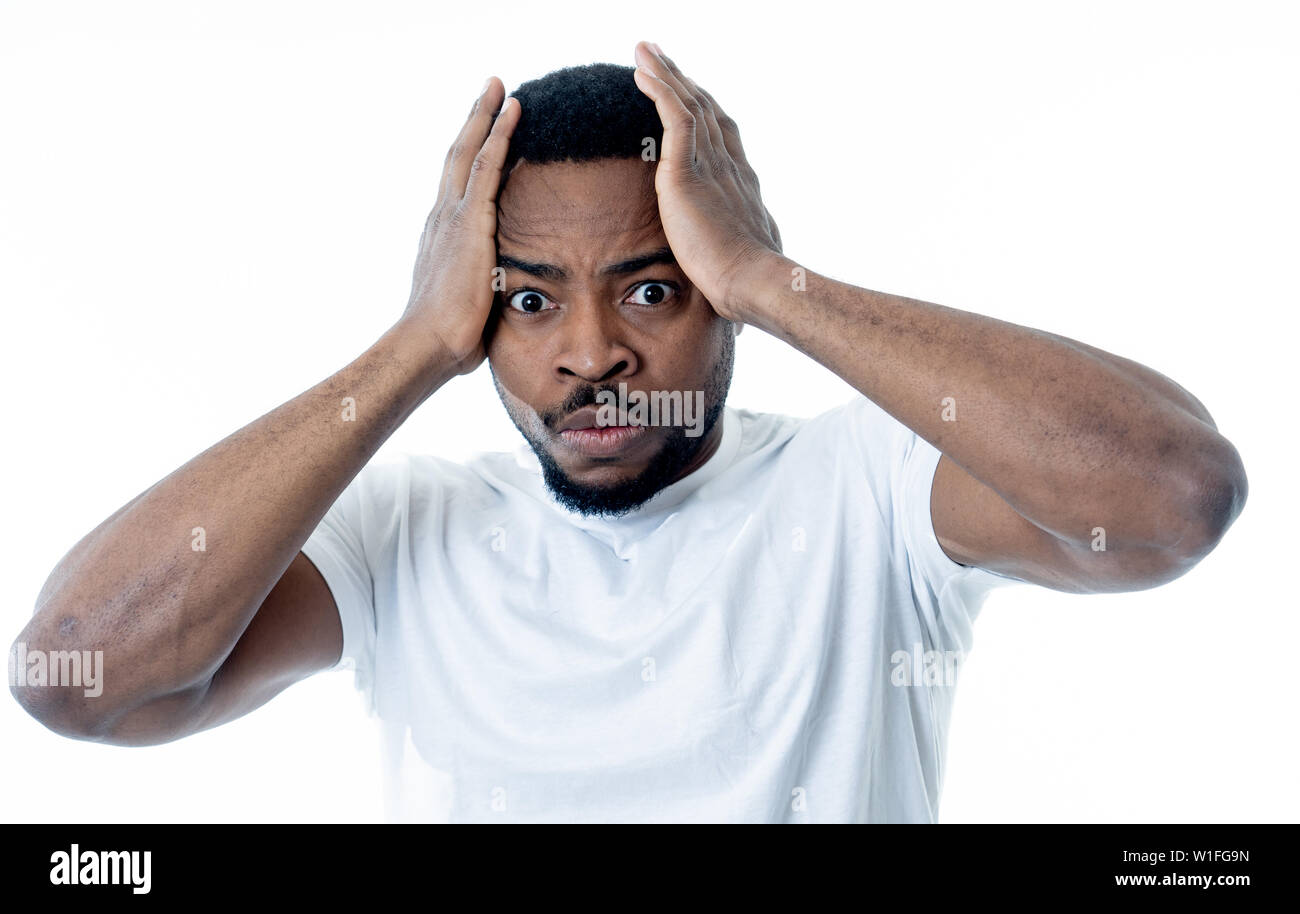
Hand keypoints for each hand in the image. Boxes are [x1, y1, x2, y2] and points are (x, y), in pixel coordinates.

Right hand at [400, 78, 520, 374]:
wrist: (427, 345)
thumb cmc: (447, 339)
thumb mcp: (468, 307)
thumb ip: (480, 293)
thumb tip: (494, 308)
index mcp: (441, 236)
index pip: (457, 186)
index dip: (470, 156)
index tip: (482, 133)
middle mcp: (441, 218)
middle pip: (457, 156)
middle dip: (474, 121)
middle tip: (490, 90)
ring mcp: (452, 218)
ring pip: (469, 152)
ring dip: (485, 117)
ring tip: (500, 87)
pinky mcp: (470, 223)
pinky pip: (486, 168)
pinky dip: (500, 136)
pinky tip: (514, 113)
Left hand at [632, 42, 782, 321]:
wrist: (754, 286)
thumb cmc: (749, 295)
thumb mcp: (738, 284)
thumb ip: (732, 286)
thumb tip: (735, 321)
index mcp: (741, 193)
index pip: (724, 146)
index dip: (708, 121)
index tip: (695, 104)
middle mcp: (731, 170)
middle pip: (708, 115)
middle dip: (687, 86)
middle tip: (667, 63)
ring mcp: (713, 166)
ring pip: (690, 106)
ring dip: (668, 75)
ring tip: (647, 52)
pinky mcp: (690, 168)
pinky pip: (675, 113)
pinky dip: (660, 86)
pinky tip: (642, 69)